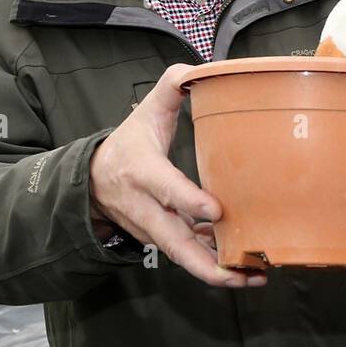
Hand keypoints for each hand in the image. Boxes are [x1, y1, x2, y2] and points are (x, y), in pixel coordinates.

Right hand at [89, 63, 266, 288]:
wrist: (91, 182)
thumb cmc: (127, 145)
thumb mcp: (144, 114)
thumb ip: (170, 88)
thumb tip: (195, 68)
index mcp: (144, 173)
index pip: (167, 189)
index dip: (189, 202)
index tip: (216, 211)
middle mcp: (146, 208)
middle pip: (174, 242)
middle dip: (206, 262)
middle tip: (242, 271)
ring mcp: (152, 230)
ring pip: (183, 256)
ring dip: (216, 271)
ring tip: (254, 277)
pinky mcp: (161, 241)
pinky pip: (187, 256)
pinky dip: (213, 265)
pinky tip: (245, 271)